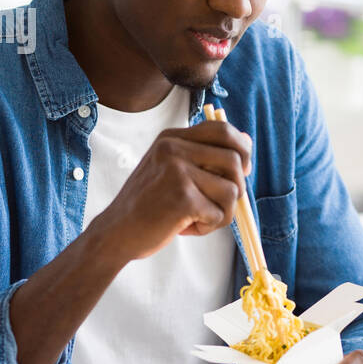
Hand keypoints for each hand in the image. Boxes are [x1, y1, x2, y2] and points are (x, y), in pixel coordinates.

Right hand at [86, 117, 252, 262]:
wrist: (115, 233)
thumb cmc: (148, 206)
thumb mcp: (171, 170)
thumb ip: (202, 156)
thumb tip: (247, 143)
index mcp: (172, 138)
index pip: (222, 130)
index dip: (242, 150)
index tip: (241, 171)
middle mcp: (173, 148)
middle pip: (234, 159)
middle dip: (237, 187)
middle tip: (220, 205)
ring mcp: (177, 170)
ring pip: (232, 190)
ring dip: (222, 213)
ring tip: (197, 219)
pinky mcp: (182, 196)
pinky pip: (220, 213)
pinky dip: (208, 227)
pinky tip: (185, 228)